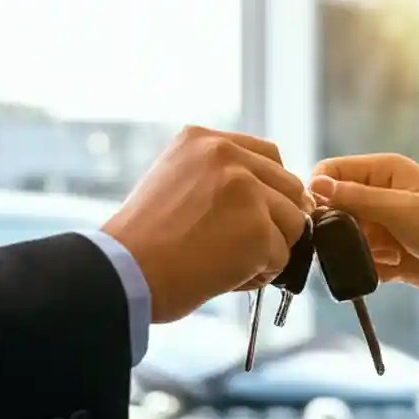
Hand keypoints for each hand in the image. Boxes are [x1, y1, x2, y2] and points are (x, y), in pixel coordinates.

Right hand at [104, 126, 311, 322]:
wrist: (125, 273)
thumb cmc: (143, 243)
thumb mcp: (173, 182)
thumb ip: (215, 178)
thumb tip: (271, 198)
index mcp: (202, 140)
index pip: (268, 155)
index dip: (270, 191)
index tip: (255, 215)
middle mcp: (226, 156)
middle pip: (289, 188)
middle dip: (276, 222)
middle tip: (246, 247)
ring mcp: (245, 191)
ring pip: (294, 223)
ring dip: (270, 250)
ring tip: (229, 265)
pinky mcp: (257, 229)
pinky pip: (281, 257)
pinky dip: (258, 276)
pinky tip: (225, 278)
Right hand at [310, 153, 418, 392]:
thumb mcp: (403, 210)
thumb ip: (357, 199)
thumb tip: (314, 185)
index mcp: (385, 171)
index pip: (330, 172)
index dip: (319, 194)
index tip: (323, 220)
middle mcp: (382, 195)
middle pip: (334, 208)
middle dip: (341, 230)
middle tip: (366, 242)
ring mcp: (387, 227)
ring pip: (346, 239)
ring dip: (359, 252)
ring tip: (391, 257)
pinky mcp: (392, 256)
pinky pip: (362, 263)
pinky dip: (371, 270)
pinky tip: (396, 271)